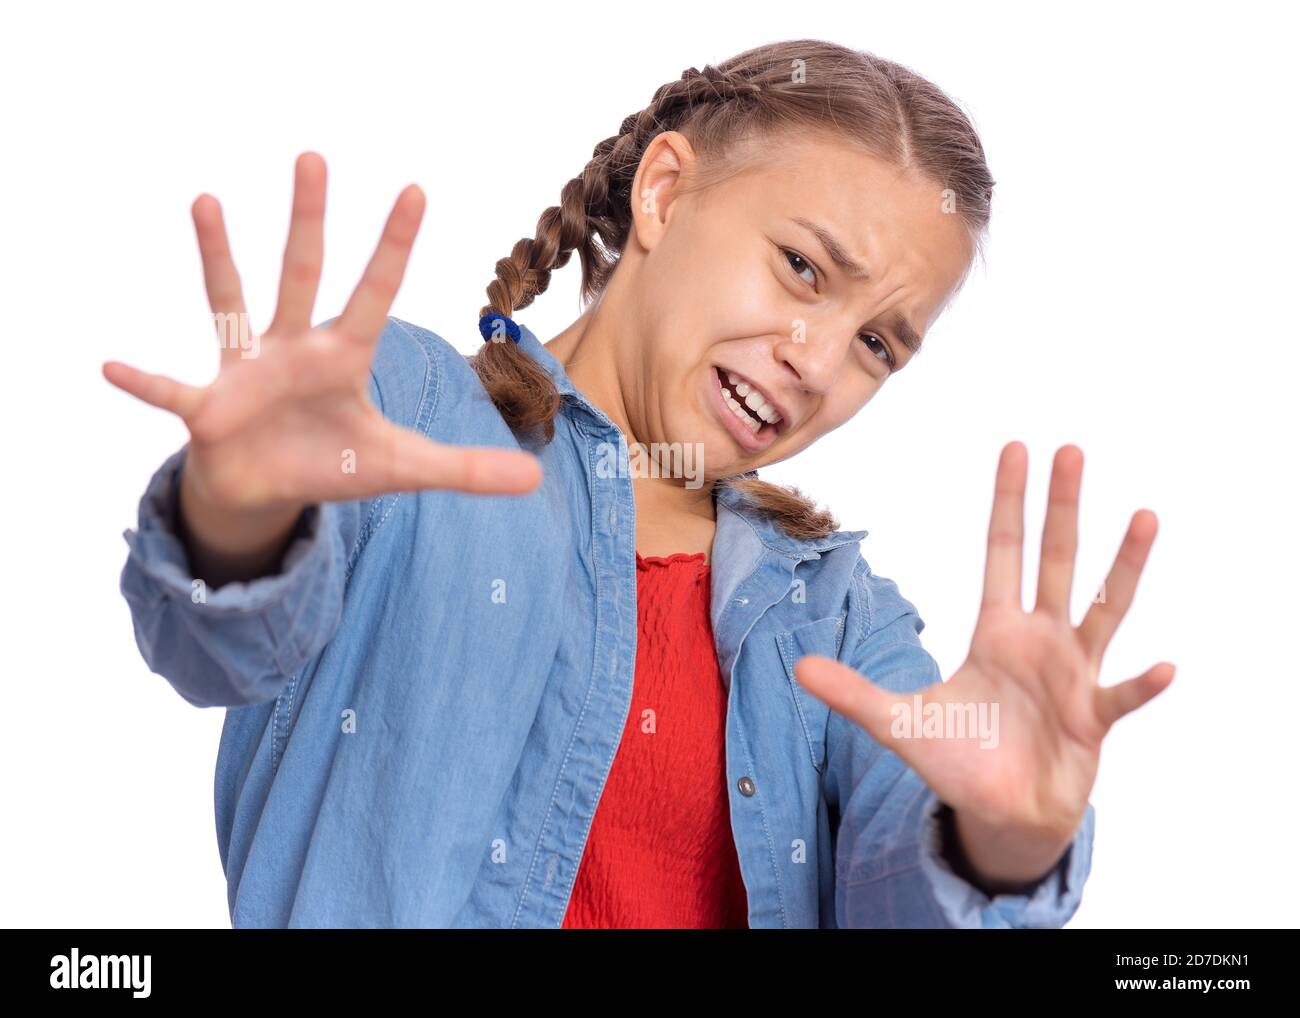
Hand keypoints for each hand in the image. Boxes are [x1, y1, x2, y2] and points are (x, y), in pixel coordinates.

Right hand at [103, 151, 541, 514]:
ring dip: (220, 256)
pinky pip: (172, 391)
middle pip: (305, 274)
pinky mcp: (206, 406)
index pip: (377, 292)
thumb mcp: (401, 468)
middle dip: (310, 220)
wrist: (267, 486)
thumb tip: (533, 484)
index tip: (416, 188)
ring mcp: (246, 370)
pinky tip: (112, 368)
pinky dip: (146, 384)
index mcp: (344, 355)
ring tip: (207, 201)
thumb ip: (464, 470)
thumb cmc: (332, 461)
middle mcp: (294, 346)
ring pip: (233, 302)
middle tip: (315, 156)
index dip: (395, 246)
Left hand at [794, 442, 1173, 886]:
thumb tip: (797, 665)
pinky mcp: (1092, 720)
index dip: (1008, 503)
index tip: (1017, 449)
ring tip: (1145, 517)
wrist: (1002, 813)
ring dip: (1123, 567)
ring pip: (1103, 610)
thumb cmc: (961, 758)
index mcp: (997, 630)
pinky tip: (1163, 666)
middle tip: (1070, 449)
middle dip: (1061, 507)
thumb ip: (853, 692)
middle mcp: (1040, 640)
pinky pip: (1121, 697)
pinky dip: (1140, 685)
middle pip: (1055, 560)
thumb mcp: (899, 722)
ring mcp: (1073, 676)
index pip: (1003, 553)